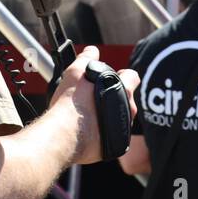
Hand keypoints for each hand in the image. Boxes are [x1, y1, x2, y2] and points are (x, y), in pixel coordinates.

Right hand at [49, 46, 140, 165]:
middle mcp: (128, 111)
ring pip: (120, 118)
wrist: (65, 134)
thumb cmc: (71, 104)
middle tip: (94, 97)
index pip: (132, 76)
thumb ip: (87, 58)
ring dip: (109, 115)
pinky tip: (89, 129)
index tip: (112, 77)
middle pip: (126, 98)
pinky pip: (113, 137)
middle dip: (114, 96)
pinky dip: (104, 132)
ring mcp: (123, 130)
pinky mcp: (116, 147)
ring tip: (89, 114)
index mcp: (124, 91)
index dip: (123, 75)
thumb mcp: (76, 72)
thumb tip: (92, 51)